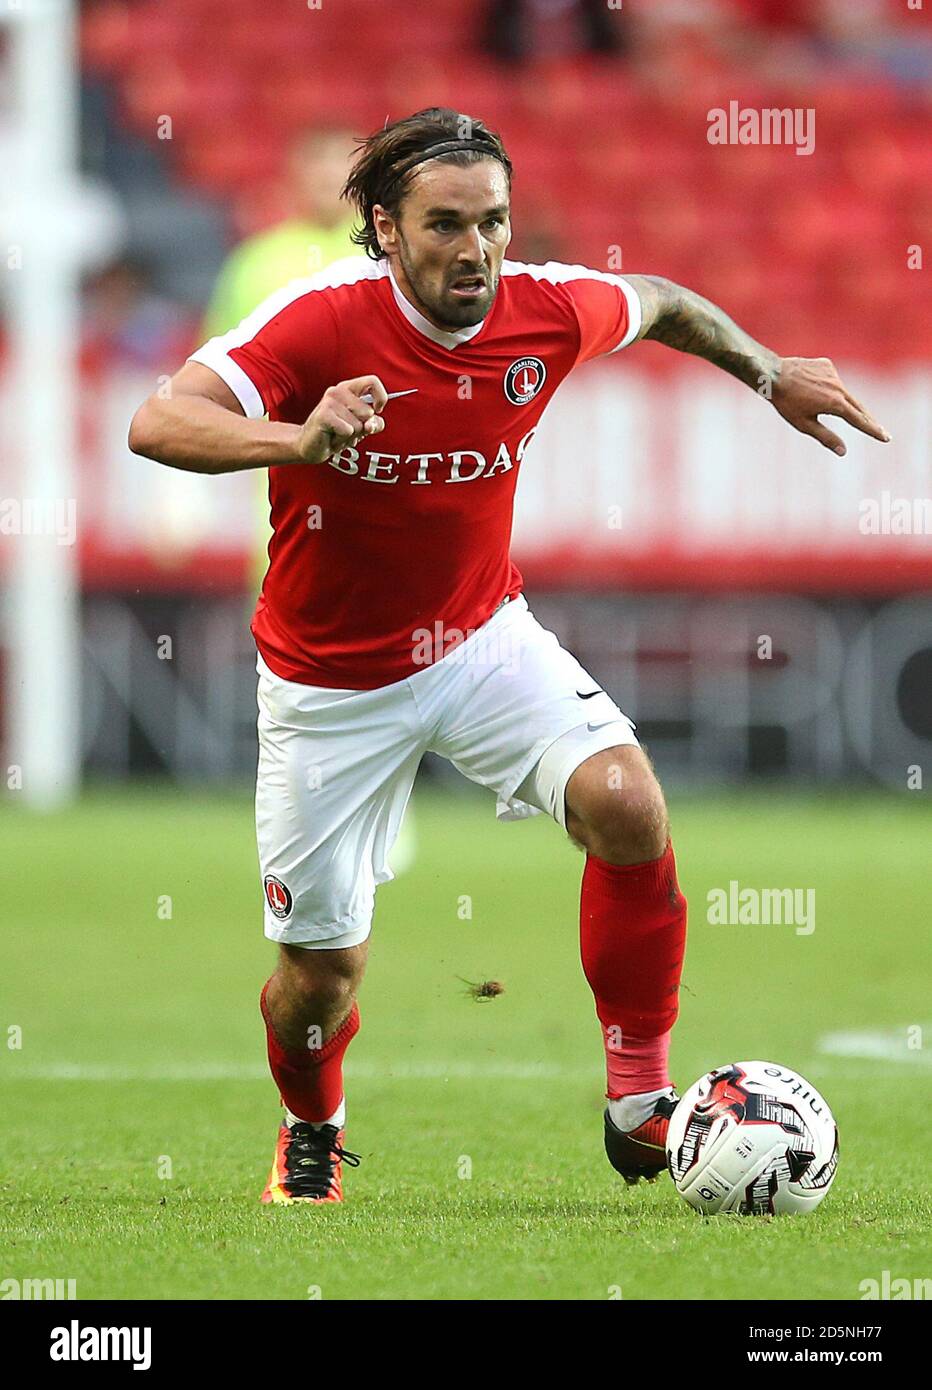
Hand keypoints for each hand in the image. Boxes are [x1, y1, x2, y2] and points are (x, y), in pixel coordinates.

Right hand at [296, 376, 387, 463]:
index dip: (381, 397)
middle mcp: (338, 391)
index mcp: (349, 389)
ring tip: (336, 434)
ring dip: (350, 436)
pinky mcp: (324, 414)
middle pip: (368, 412)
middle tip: (345, 430)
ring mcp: (330, 401)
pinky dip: (342, 440)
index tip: (377, 410)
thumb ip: (374, 424)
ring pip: (358, 425)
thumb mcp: (361, 428)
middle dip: (361, 428)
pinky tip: (331, 438)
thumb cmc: (336, 434)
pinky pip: (348, 431)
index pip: (373, 381)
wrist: (310, 446)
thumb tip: (371, 424)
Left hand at [771, 357, 890, 455]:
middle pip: (858, 407)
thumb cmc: (786, 403)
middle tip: (880, 430)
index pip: (859, 420)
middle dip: (868, 420)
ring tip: (821, 407)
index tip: (886, 437)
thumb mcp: (804, 424)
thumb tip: (843, 451)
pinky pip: (832, 381)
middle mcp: (838, 387)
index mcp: (835, 403)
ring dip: (842, 403)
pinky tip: (812, 390)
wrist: (773, 375)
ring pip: (844, 393)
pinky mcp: (827, 365)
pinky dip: (828, 388)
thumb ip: (825, 437)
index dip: (873, 430)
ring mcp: (833, 374)